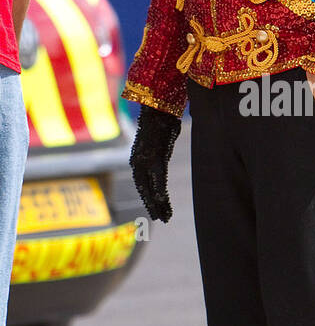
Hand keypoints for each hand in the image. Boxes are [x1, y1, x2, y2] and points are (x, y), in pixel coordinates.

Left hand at [129, 104, 181, 221]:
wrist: (158, 107)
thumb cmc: (160, 120)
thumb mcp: (159, 140)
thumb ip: (159, 151)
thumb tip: (163, 155)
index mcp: (138, 158)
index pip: (142, 183)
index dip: (149, 197)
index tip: (156, 208)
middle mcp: (138, 162)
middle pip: (144, 189)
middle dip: (152, 205)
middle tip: (161, 219)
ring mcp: (145, 161)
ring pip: (150, 188)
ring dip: (157, 204)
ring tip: (165, 217)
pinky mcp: (155, 158)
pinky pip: (158, 180)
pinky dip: (160, 193)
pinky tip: (163, 204)